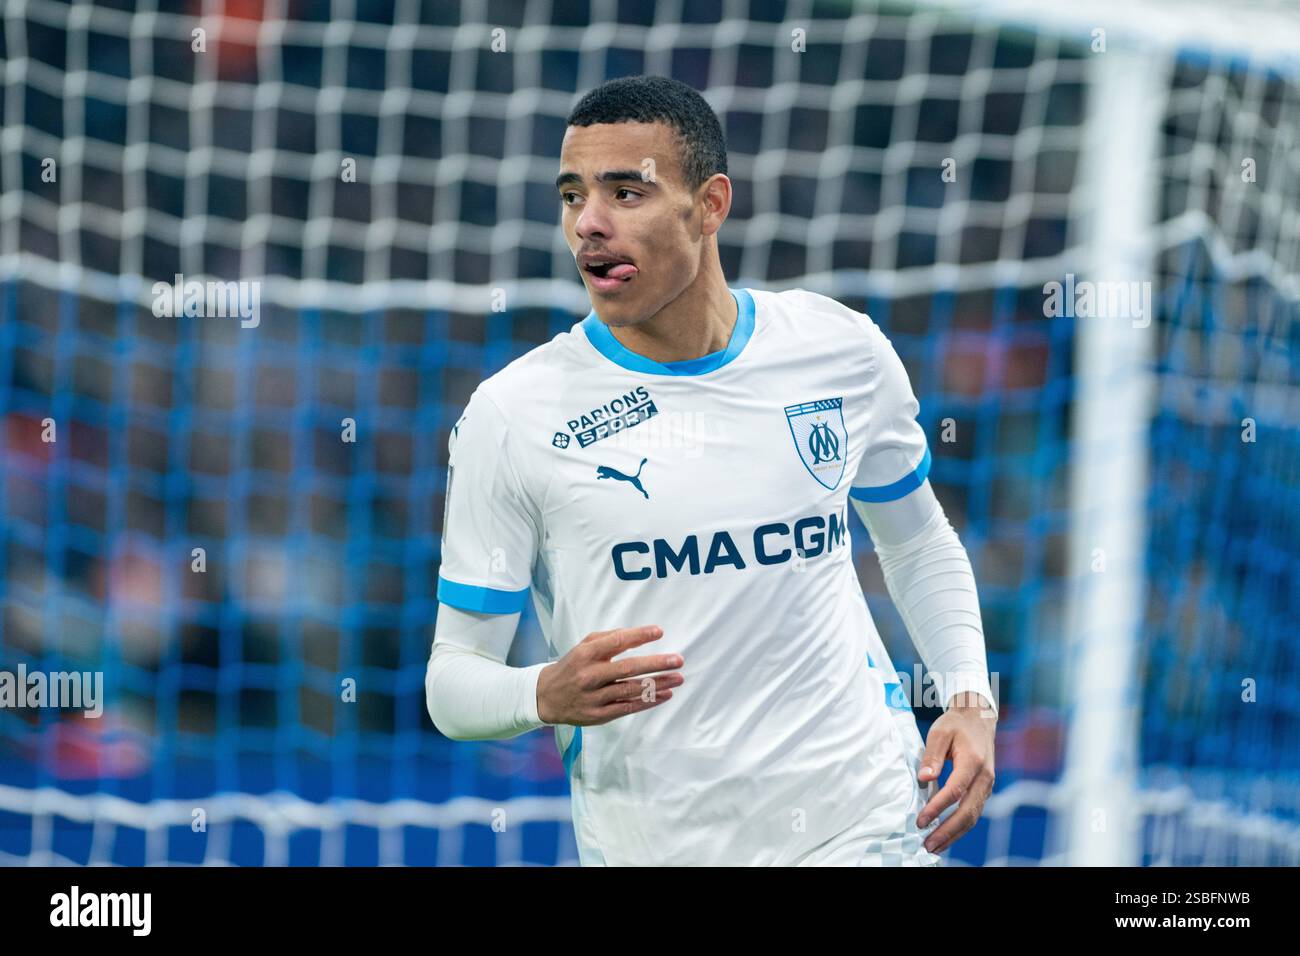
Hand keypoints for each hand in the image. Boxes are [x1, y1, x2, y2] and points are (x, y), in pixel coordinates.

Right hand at [536, 625, 683, 725]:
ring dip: (658, 684)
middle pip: (628, 668)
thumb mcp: (583, 646)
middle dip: (656, 664)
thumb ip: (608, 638)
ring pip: (631, 689)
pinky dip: (648, 701)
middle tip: (678, 660)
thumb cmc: (572, 666)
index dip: (639, 636)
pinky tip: (665, 695)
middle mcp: (590, 675)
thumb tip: (635, 634)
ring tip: (678, 678)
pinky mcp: (599, 715)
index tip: (659, 631)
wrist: (547, 697)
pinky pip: (628, 707)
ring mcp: (595, 697)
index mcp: (586, 654)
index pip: (616, 642)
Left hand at [915, 691, 996, 853]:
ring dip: (954, 834)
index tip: (921, 820)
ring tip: (934, 846)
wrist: (978, 719)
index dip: (938, 807)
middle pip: (968, 811)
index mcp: (973, 762)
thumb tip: (924, 779)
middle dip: (947, 831)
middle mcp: (985, 777)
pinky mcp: (984, 790)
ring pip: (973, 816)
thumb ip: (932, 755)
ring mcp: (987, 785)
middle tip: (928, 844)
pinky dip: (960, 827)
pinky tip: (945, 835)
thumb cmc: (956, 725)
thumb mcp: (940, 732)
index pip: (955, 790)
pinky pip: (973, 812)